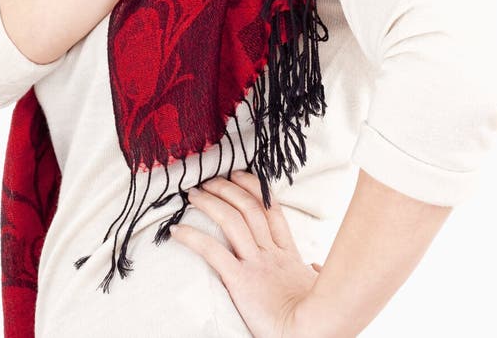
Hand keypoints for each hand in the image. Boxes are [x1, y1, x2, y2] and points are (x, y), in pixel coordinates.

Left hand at [169, 169, 318, 337]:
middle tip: (210, 180)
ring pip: (232, 221)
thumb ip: (312, 273)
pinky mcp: (242, 281)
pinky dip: (194, 238)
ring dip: (211, 204)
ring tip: (193, 195)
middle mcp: (272, 254)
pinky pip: (213, 253)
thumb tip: (313, 266)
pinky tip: (177, 231)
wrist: (314, 334)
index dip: (254, 188)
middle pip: (249, 209)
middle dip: (228, 190)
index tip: (239, 175)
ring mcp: (257, 265)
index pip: (271, 211)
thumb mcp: (318, 290)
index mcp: (290, 255)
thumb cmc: (319, 320)